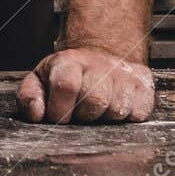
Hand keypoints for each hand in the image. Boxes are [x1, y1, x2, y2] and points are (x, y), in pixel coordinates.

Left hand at [16, 46, 154, 123]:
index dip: (60, 110)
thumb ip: (29, 96)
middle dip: (84, 116)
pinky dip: (127, 118)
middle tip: (80, 113)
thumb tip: (36, 114)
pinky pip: (139, 113)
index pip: (66, 86)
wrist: (99, 57)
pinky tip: (116, 108)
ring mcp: (124, 74)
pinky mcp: (144, 85)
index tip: (59, 116)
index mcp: (69, 62)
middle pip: (95, 100)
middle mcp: (99, 64)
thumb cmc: (67, 76)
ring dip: (104, 118)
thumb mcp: (40, 80)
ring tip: (97, 110)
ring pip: (117, 110)